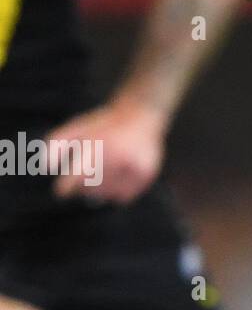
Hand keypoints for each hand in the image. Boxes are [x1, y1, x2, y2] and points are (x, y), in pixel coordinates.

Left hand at [46, 103, 166, 204]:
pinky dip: (117, 191)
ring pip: (106, 193)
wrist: (142, 113)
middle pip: (88, 188)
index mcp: (98, 143)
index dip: (66, 187)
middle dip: (83, 184)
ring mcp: (134, 165)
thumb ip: (56, 144)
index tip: (63, 190)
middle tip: (89, 172)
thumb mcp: (76, 126)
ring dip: (100, 188)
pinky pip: (123, 196)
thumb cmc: (104, 123)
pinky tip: (118, 177)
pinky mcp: (146, 173)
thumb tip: (48, 168)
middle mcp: (118, 155)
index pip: (76, 178)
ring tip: (105, 172)